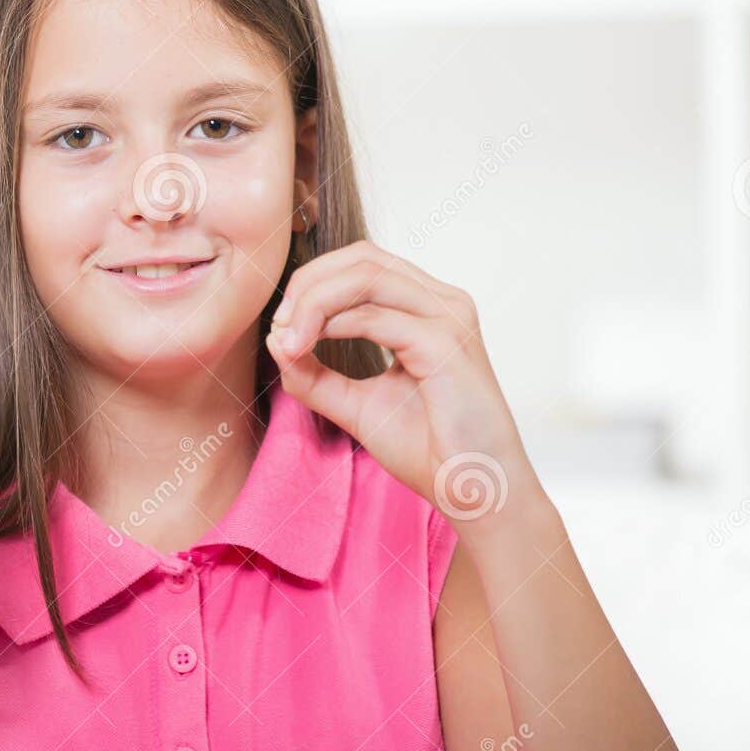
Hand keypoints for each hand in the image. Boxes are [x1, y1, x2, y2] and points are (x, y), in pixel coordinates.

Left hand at [265, 240, 541, 527]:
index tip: (281, 325)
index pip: (363, 263)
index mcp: (428, 308)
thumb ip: (315, 375)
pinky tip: (306, 348)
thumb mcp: (356, 405)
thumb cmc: (429, 448)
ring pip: (366, 277)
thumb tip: (275, 340)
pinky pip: (377, 317)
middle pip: (362, 258)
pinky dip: (332, 326)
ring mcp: (449, 318)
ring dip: (313, 303)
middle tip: (278, 324)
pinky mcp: (446, 345)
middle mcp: (444, 302)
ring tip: (287, 340)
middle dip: (308, 284)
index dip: (313, 282)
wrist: (474, 491)